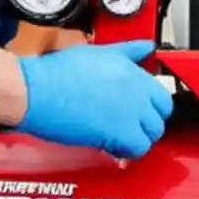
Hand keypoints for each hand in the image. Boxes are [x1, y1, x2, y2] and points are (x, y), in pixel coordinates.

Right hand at [15, 40, 172, 158]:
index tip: (141, 111)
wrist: (36, 90)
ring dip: (138, 138)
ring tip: (120, 137)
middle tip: (131, 125)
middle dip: (148, 123)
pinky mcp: (118, 132)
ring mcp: (129, 112)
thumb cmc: (57, 73)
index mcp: (132, 71)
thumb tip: (146, 46)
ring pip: (152, 133)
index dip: (152, 106)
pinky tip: (113, 146)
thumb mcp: (99, 52)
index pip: (162, 94)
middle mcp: (136, 90)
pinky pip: (138, 148)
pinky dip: (128, 151)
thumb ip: (128, 50)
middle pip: (161, 116)